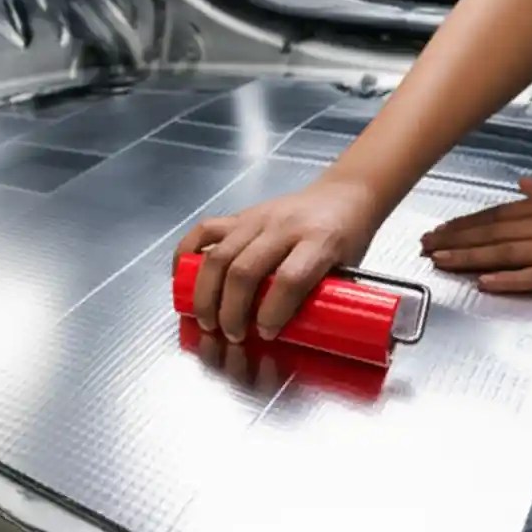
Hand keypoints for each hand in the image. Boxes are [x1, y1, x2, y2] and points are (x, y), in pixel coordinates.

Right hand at [174, 179, 382, 341]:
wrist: (344, 194)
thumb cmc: (347, 237)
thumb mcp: (346, 270)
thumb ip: (317, 298)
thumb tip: (289, 337)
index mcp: (319, 241)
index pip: (290, 279)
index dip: (273, 312)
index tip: (267, 334)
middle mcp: (285, 226)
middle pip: (245, 270)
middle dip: (232, 311)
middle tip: (232, 335)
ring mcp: (259, 217)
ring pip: (220, 255)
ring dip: (207, 294)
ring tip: (207, 320)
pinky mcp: (242, 214)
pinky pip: (206, 230)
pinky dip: (188, 252)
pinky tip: (183, 276)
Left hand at [420, 178, 531, 292]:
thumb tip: (522, 183)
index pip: (498, 213)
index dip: (466, 222)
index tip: (442, 229)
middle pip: (493, 232)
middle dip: (455, 239)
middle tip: (426, 246)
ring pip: (504, 252)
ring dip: (469, 258)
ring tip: (441, 262)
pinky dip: (507, 279)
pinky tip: (483, 282)